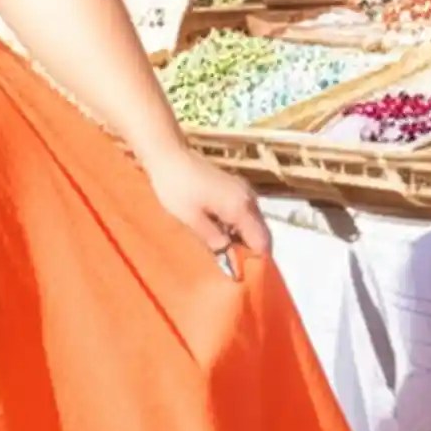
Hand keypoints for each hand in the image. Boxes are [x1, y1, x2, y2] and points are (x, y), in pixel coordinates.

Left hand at [143, 148, 270, 255]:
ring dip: (243, 239)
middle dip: (251, 251)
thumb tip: (229, 256)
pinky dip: (238, 226)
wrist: (168, 155)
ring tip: (225, 254)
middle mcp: (248, 198)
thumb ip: (213, 239)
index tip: (245, 275)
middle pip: (261, 232)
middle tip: (233, 267)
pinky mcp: (234, 187)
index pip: (262, 241)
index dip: (257, 260)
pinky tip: (220, 234)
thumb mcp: (190, 218)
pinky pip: (244, 213)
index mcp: (241, 207)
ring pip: (253, 223)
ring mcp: (243, 190)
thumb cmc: (175, 188)